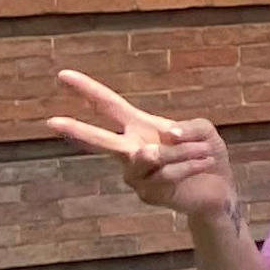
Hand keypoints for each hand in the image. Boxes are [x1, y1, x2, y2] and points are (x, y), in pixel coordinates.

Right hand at [46, 70, 239, 223]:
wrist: (217, 189)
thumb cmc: (204, 153)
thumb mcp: (203, 130)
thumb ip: (189, 126)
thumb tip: (168, 136)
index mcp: (138, 126)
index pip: (108, 106)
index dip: (87, 90)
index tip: (63, 75)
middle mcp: (129, 150)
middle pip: (100, 140)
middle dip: (77, 130)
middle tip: (52, 122)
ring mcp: (134, 175)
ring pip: (152, 155)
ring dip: (183, 151)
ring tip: (204, 151)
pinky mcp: (146, 194)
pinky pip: (168, 173)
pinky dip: (191, 165)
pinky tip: (203, 164)